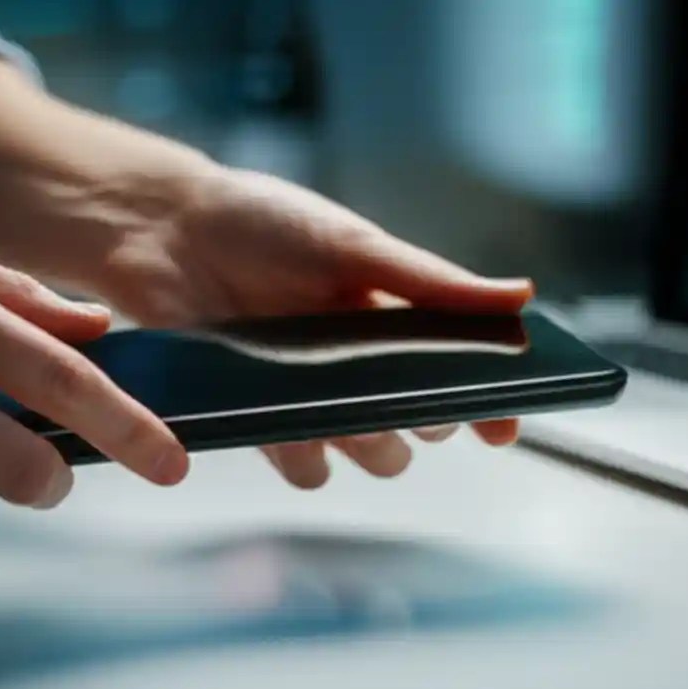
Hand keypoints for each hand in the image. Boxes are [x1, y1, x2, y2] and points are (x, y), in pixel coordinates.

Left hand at [65, 167, 532, 487]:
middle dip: (421, 421)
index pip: (463, 374)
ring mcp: (316, 396)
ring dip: (365, 443)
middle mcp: (364, 365)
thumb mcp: (354, 245)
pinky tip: (284, 417)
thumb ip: (432, 280)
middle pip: (420, 427)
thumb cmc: (263, 223)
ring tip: (335, 403)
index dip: (490, 404)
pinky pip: (304, 465)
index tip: (503, 424)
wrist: (166, 234)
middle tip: (400, 394)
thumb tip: (521, 296)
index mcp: (397, 319)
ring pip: (370, 455)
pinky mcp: (265, 419)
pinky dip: (301, 451)